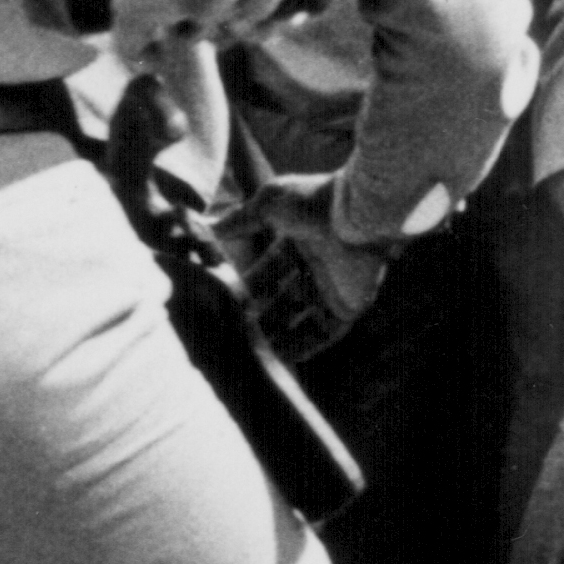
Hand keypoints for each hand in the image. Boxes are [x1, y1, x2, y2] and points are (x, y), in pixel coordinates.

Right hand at [223, 171, 385, 357]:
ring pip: (299, 319)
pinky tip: (279, 361)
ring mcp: (334, 287)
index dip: (246, 286)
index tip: (223, 303)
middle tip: (231, 334)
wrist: (355, 216)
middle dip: (257, 316)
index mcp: (299, 238)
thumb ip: (239, 219)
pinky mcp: (348, 306)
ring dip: (276, 335)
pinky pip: (323, 333)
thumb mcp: (267, 204)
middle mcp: (316, 264)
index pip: (267, 268)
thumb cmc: (312, 202)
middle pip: (281, 297)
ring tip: (248, 354)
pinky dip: (303, 347)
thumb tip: (207, 229)